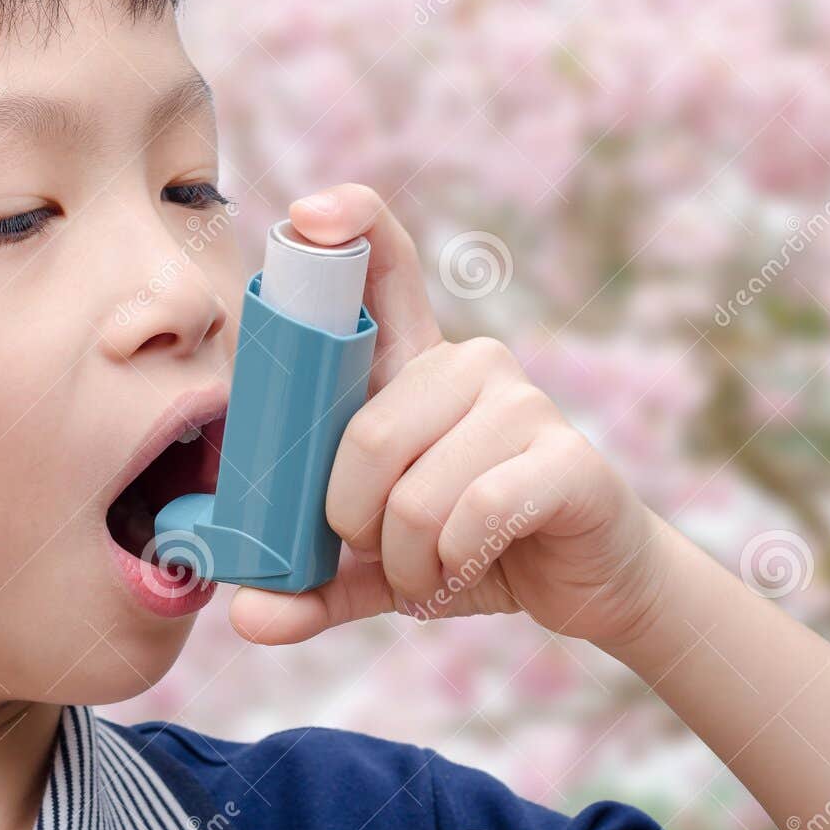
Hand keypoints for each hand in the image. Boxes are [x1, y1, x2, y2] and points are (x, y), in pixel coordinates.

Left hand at [227, 184, 667, 648]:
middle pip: (365, 434)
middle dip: (353, 522)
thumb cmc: (470, 547)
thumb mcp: (377, 565)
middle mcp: (471, 364)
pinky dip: (452, 563)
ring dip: (405, 559)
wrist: (585, 583)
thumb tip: (244, 614)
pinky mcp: (568, 459)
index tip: (306, 214)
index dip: (350, 224)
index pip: (386, 264)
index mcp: (417, 366)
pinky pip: (473, 513)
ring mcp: (524, 403)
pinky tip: (467, 566)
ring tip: (430, 565)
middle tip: (378, 548)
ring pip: (414, 490)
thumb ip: (312, 584)